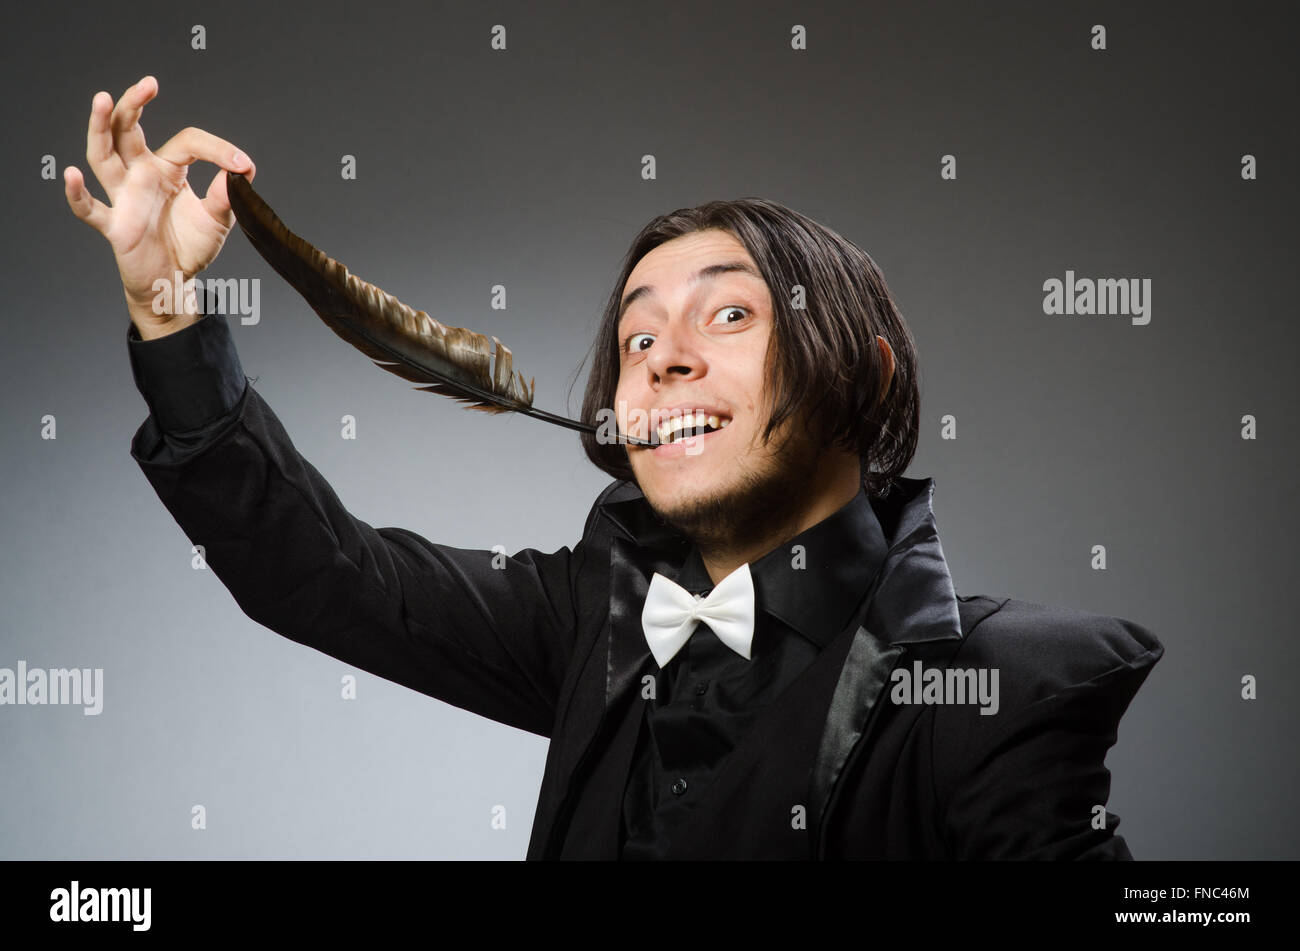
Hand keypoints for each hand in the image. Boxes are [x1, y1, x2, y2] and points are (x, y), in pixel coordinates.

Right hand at [64, 74, 255, 338]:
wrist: (175, 282)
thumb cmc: (190, 246)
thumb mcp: (218, 219)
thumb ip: (228, 196)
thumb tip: (243, 171)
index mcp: (167, 169)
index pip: (187, 142)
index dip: (217, 149)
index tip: (243, 165)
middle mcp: (141, 176)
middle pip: (129, 131)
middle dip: (134, 105)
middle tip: (149, 84)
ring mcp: (125, 198)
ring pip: (103, 156)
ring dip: (100, 128)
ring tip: (103, 100)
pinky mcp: (116, 226)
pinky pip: (90, 209)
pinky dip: (78, 193)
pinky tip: (73, 175)